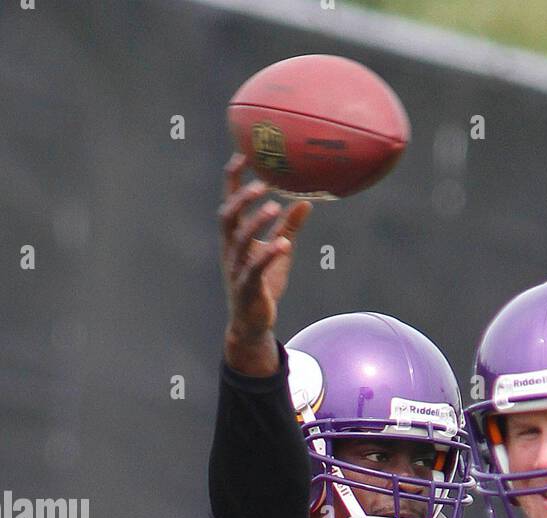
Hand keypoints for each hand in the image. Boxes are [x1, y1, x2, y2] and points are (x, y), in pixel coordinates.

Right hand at [218, 153, 311, 370]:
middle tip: (263, 182)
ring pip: (239, 239)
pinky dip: (269, 254)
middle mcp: (230, 249)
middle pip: (228, 216)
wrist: (252, 324)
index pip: (229, 201)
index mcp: (234, 237)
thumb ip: (289, 227)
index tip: (244, 153)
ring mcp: (236, 269)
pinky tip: (284, 244)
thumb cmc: (263, 285)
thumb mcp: (279, 251)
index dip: (233, 179)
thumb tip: (307, 201)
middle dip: (242, 196)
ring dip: (256, 221)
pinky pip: (255, 268)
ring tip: (275, 207)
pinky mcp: (246, 288)